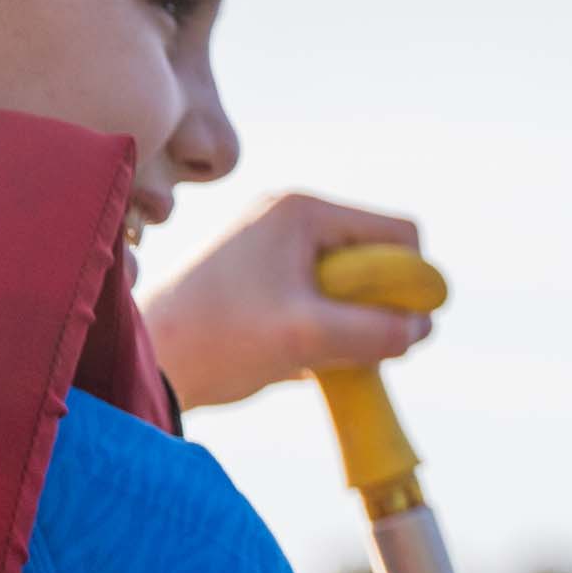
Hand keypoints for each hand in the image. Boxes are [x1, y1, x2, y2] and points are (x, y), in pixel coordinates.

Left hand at [143, 194, 438, 411]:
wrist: (147, 360)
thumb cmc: (221, 339)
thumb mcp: (308, 337)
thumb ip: (376, 331)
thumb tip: (423, 328)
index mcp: (303, 211)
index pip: (397, 232)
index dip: (412, 281)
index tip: (399, 328)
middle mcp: (291, 218)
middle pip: (375, 256)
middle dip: (380, 305)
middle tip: (359, 347)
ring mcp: (275, 247)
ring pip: (350, 283)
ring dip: (352, 323)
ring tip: (322, 356)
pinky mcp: (263, 279)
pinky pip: (322, 297)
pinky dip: (327, 330)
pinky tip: (302, 360)